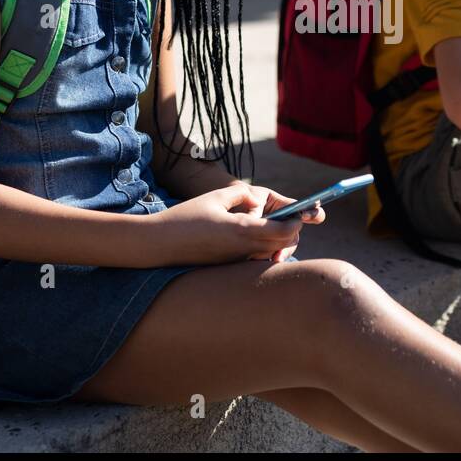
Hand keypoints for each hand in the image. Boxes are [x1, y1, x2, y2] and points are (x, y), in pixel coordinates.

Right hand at [166, 182, 317, 264]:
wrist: (159, 245)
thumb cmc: (185, 217)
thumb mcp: (214, 197)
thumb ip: (241, 194)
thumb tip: (258, 200)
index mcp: (242, 229)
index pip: (283, 230)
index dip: (297, 222)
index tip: (301, 214)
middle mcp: (243, 249)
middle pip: (282, 245)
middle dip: (292, 233)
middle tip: (294, 220)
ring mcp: (237, 261)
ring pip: (271, 254)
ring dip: (279, 243)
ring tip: (276, 227)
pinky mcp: (229, 267)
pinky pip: (256, 260)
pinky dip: (264, 251)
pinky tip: (256, 240)